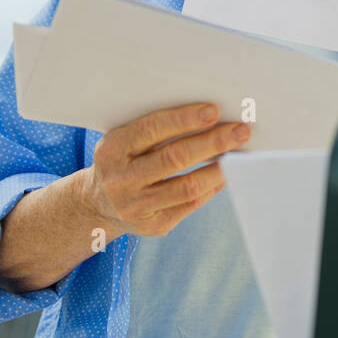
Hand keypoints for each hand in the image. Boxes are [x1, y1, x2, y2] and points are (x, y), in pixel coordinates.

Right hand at [84, 102, 250, 238]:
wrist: (97, 204)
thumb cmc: (122, 161)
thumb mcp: (124, 141)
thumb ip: (155, 129)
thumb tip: (209, 117)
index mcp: (113, 149)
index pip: (152, 129)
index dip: (185, 119)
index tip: (214, 111)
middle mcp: (121, 180)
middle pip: (174, 158)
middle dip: (212, 143)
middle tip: (240, 131)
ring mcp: (136, 206)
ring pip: (187, 186)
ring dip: (219, 169)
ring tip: (240, 155)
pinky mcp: (153, 226)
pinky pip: (190, 204)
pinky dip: (211, 187)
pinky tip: (225, 174)